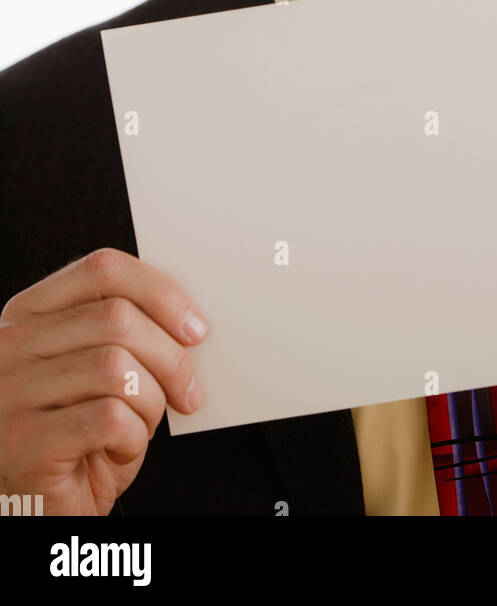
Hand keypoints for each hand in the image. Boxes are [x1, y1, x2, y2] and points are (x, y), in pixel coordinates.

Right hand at [0, 248, 207, 514]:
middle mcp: (9, 345)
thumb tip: (190, 321)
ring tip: (143, 426)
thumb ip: (120, 335)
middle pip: (117, 318)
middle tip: (188, 393)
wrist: (36, 508)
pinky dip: (133, 437)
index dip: (161, 293)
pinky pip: (109, 418)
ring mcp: (9, 392)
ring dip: (151, 403)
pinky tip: (120, 451)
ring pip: (117, 367)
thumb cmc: (77, 438)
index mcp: (27, 314)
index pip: (102, 269)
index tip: (195, 328)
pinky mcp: (23, 441)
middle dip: (170, 358)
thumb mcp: (94, 372)